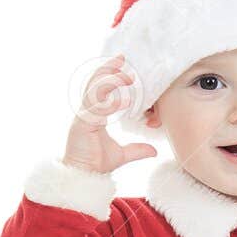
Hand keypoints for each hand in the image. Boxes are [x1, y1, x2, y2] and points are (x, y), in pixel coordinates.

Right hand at [63, 54, 157, 174]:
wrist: (83, 177)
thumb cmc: (96, 164)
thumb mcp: (122, 155)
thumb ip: (136, 150)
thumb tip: (154, 150)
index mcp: (94, 114)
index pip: (100, 88)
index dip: (109, 74)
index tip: (124, 64)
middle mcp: (87, 112)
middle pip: (95, 83)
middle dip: (109, 69)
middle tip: (123, 59)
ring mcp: (83, 117)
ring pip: (95, 92)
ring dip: (110, 81)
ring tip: (126, 76)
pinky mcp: (82, 125)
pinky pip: (97, 110)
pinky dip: (110, 104)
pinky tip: (125, 101)